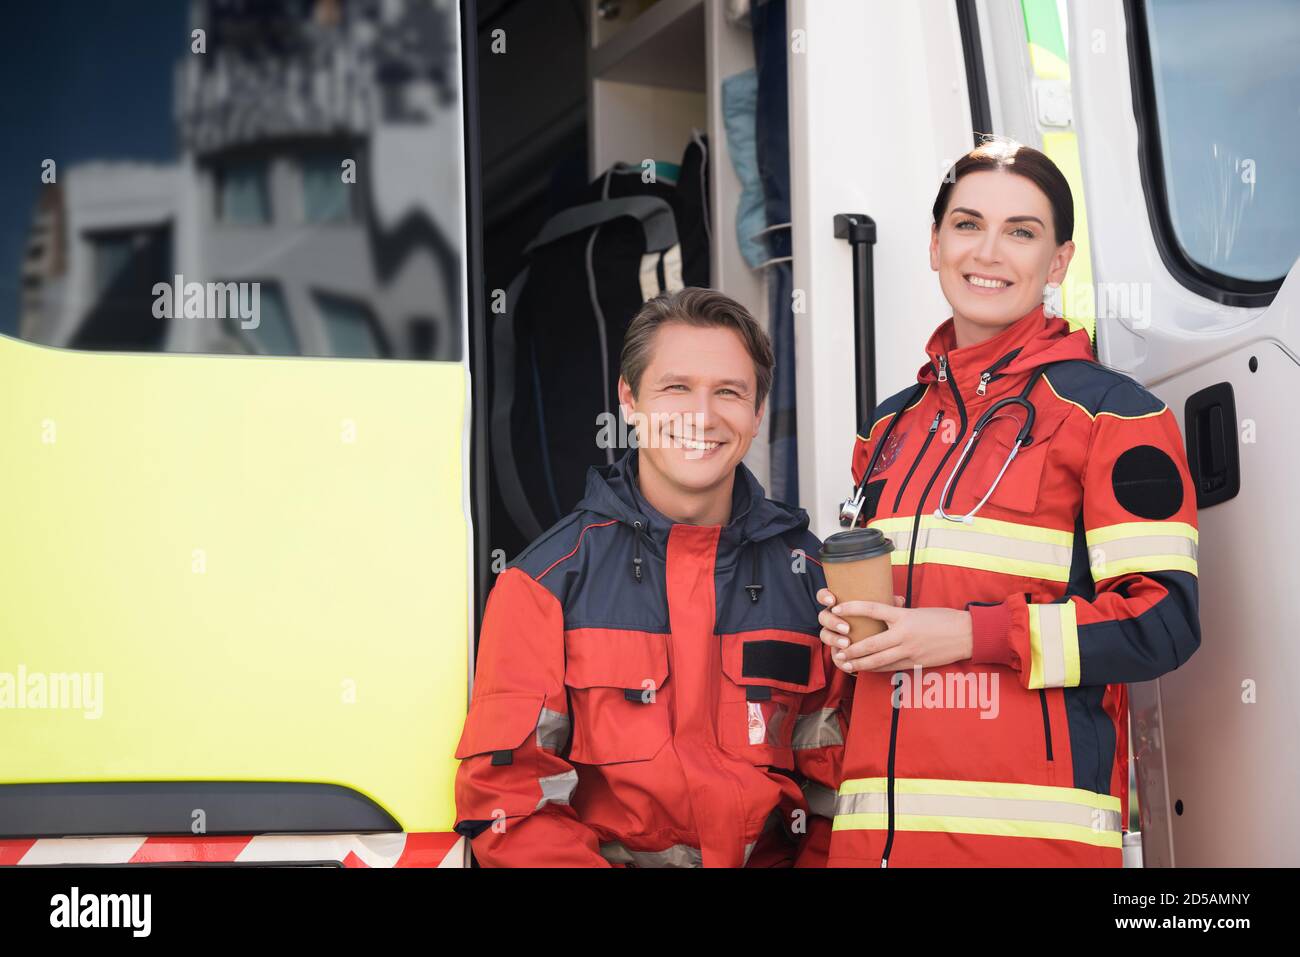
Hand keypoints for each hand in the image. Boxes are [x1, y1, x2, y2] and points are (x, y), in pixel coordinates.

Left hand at [816, 589, 973, 672]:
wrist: (967, 635)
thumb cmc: (943, 618)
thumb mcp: (918, 610)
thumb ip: (899, 612)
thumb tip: (884, 607)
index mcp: (904, 616)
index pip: (872, 609)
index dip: (852, 608)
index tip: (837, 608)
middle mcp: (904, 634)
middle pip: (870, 644)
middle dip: (851, 649)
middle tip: (838, 651)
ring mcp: (909, 651)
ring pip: (878, 661)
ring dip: (860, 664)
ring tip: (846, 664)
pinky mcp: (915, 663)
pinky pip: (891, 667)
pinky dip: (878, 668)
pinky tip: (867, 669)